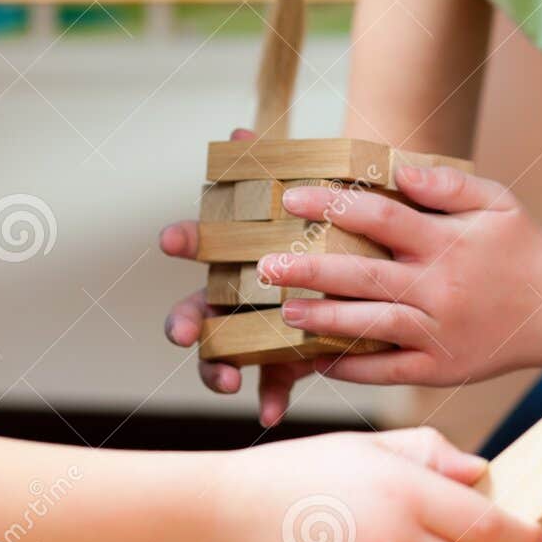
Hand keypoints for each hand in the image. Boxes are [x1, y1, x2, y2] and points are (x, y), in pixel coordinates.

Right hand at [160, 126, 313, 428]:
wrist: (369, 264)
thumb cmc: (328, 228)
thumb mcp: (309, 197)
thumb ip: (273, 167)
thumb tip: (240, 128)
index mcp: (238, 254)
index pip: (200, 242)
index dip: (184, 239)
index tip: (171, 238)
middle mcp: (235, 295)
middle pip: (198, 309)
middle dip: (186, 322)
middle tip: (184, 332)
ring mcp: (255, 331)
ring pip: (223, 355)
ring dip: (219, 370)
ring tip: (230, 383)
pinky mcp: (284, 360)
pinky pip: (271, 384)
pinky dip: (268, 398)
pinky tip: (269, 412)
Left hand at [258, 162, 541, 388]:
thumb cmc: (523, 248)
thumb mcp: (496, 202)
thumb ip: (447, 183)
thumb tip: (400, 169)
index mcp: (447, 243)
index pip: (380, 218)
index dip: (332, 206)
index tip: (289, 198)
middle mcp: (440, 289)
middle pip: (363, 277)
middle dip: (308, 271)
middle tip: (263, 266)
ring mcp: (439, 333)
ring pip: (370, 327)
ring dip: (322, 321)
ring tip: (283, 314)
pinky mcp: (442, 369)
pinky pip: (388, 370)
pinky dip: (351, 368)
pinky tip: (316, 360)